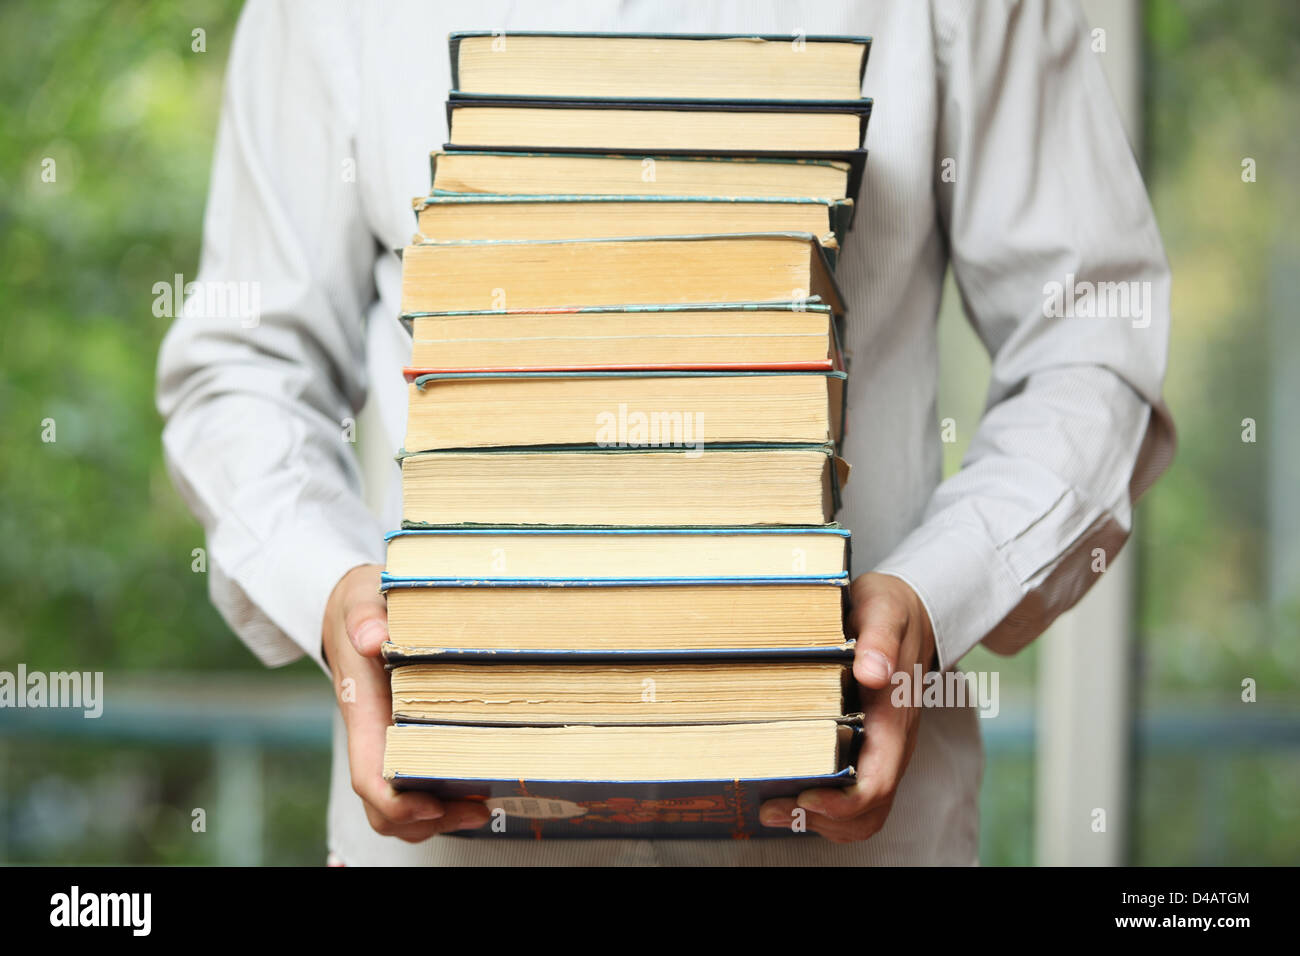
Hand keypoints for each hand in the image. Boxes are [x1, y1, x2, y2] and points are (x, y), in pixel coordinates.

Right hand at [322, 563, 489, 839]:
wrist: (351, 607)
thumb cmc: (359, 604)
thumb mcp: (361, 598)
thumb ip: (364, 615)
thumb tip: (372, 638)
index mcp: (362, 709)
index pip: (368, 775)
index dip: (398, 802)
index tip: (434, 803)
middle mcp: (372, 734)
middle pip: (385, 805)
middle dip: (428, 820)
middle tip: (480, 809)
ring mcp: (386, 740)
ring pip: (399, 803)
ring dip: (438, 816)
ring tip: (483, 805)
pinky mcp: (402, 737)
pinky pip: (414, 784)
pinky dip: (441, 797)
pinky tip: (476, 783)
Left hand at [759, 572, 935, 841]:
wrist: (911, 610)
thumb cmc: (890, 609)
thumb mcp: (883, 609)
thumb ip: (879, 638)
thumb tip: (872, 671)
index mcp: (894, 718)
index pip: (877, 784)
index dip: (840, 803)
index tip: (802, 798)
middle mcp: (892, 743)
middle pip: (868, 810)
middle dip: (821, 820)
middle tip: (769, 809)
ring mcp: (882, 749)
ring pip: (863, 811)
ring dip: (820, 820)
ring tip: (771, 808)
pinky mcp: (870, 747)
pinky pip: (855, 794)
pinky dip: (825, 807)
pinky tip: (788, 792)